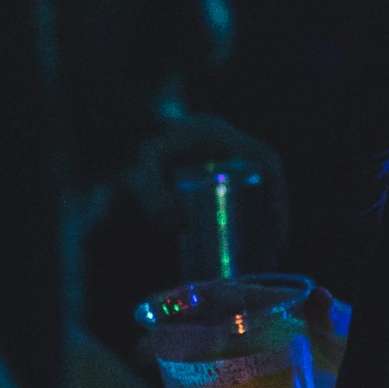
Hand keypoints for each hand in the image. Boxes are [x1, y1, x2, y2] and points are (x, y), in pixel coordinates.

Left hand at [115, 114, 289, 256]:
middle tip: (274, 250)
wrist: (111, 132)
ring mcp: (217, 157)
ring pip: (256, 190)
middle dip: (274, 214)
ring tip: (266, 254)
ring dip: (264, 219)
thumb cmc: (127, 145)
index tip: (274, 225)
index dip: (277, 192)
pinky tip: (242, 243)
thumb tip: (178, 229)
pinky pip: (239, 193)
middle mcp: (224, 144)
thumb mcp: (140, 166)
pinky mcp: (206, 171)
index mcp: (219, 136)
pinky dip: (245, 217)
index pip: (266, 160)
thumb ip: (153, 194)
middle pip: (266, 180)